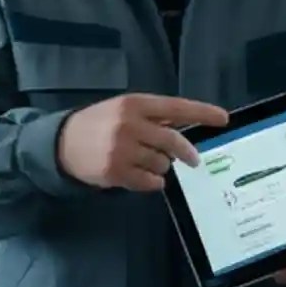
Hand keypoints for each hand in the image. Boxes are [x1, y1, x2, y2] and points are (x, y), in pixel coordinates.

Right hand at [58, 93, 229, 191]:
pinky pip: (150, 182)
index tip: (223, 118)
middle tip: (193, 160)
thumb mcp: (124, 109)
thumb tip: (185, 129)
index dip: (202, 112)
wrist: (62, 143)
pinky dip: (153, 182)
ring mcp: (122, 149)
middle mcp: (130, 124)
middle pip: (173, 140)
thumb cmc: (99, 123)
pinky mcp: (116, 172)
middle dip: (187, 153)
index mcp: (135, 104)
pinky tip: (141, 176)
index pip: (176, 107)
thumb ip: (152, 117)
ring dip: (162, 166)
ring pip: (162, 163)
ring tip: (146, 162)